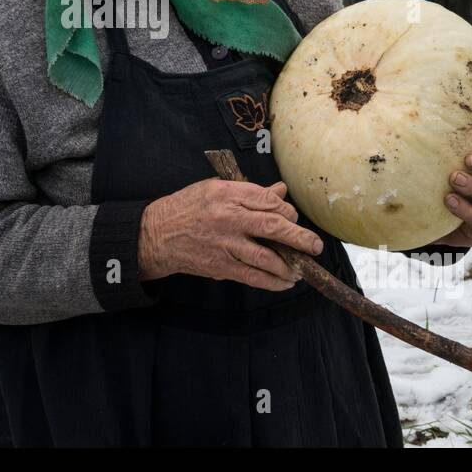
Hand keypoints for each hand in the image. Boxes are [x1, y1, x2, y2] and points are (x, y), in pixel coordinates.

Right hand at [138, 178, 323, 289]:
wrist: (156, 234)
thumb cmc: (187, 208)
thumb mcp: (215, 189)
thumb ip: (250, 192)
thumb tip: (281, 192)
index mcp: (228, 193)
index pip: (269, 201)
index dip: (286, 211)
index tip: (292, 218)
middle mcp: (228, 218)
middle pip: (274, 227)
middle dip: (300, 238)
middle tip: (316, 247)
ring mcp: (225, 244)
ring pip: (267, 257)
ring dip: (290, 265)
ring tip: (302, 270)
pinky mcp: (220, 266)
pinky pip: (253, 276)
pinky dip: (272, 281)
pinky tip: (285, 282)